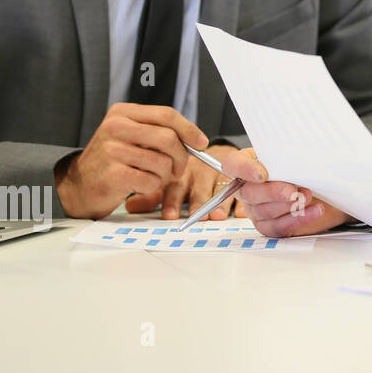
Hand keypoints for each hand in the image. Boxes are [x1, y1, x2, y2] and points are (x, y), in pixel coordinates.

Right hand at [55, 103, 205, 218]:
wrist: (78, 185)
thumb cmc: (113, 161)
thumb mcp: (131, 136)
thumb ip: (159, 132)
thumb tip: (197, 141)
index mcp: (122, 112)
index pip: (166, 114)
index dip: (189, 129)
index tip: (202, 143)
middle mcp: (115, 127)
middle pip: (169, 138)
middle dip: (181, 157)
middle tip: (179, 169)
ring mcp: (112, 150)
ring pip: (163, 162)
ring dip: (165, 175)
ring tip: (151, 176)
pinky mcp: (113, 174)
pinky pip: (151, 181)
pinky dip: (152, 187)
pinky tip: (139, 185)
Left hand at [125, 152, 248, 221]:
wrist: (219, 156)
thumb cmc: (191, 174)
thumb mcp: (171, 182)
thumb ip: (153, 196)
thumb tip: (130, 206)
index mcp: (183, 172)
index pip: (176, 185)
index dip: (173, 201)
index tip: (168, 216)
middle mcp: (202, 172)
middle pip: (199, 187)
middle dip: (197, 201)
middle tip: (196, 214)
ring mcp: (222, 176)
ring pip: (221, 189)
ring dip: (220, 203)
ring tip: (217, 216)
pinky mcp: (240, 178)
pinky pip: (242, 191)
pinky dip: (241, 203)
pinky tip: (240, 213)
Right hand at [210, 146, 351, 237]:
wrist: (324, 186)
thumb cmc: (306, 166)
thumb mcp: (298, 155)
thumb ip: (290, 156)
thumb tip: (296, 157)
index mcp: (249, 164)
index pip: (233, 165)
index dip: (244, 170)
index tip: (262, 174)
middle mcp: (248, 188)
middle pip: (249, 192)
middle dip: (273, 192)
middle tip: (294, 192)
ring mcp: (256, 209)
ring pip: (264, 211)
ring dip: (289, 206)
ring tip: (308, 197)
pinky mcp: (269, 225)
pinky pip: (277, 227)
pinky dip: (297, 220)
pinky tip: (313, 211)